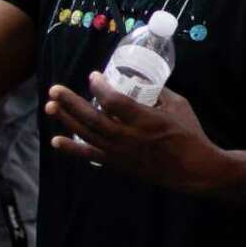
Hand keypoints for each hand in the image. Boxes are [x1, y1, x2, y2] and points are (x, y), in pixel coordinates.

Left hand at [44, 76, 221, 191]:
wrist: (194, 169)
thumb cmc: (190, 134)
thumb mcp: (179, 106)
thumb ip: (159, 93)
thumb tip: (142, 81)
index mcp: (146, 120)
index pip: (114, 101)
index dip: (100, 87)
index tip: (93, 76)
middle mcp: (129, 137)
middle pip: (93, 118)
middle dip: (71, 102)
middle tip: (54, 90)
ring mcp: (122, 152)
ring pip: (87, 134)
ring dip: (67, 120)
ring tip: (50, 107)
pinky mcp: (119, 164)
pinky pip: (91, 156)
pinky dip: (72, 148)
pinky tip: (55, 140)